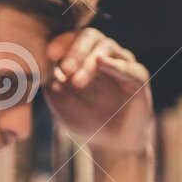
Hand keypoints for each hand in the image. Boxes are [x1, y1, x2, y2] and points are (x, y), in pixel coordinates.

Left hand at [44, 28, 153, 157]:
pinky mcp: (138, 76)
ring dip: (89, 62)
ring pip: (106, 48)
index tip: (50, 55)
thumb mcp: (61, 103)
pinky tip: (102, 62)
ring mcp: (122, 62)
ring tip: (77, 81)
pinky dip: (114, 64)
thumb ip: (52, 84)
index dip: (61, 43)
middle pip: (89, 36)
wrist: (110, 144)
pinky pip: (127, 66)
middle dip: (75, 50)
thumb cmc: (84, 120)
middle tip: (66, 69)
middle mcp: (103, 54)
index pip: (72, 38)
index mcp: (82, 56)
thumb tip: (42, 67)